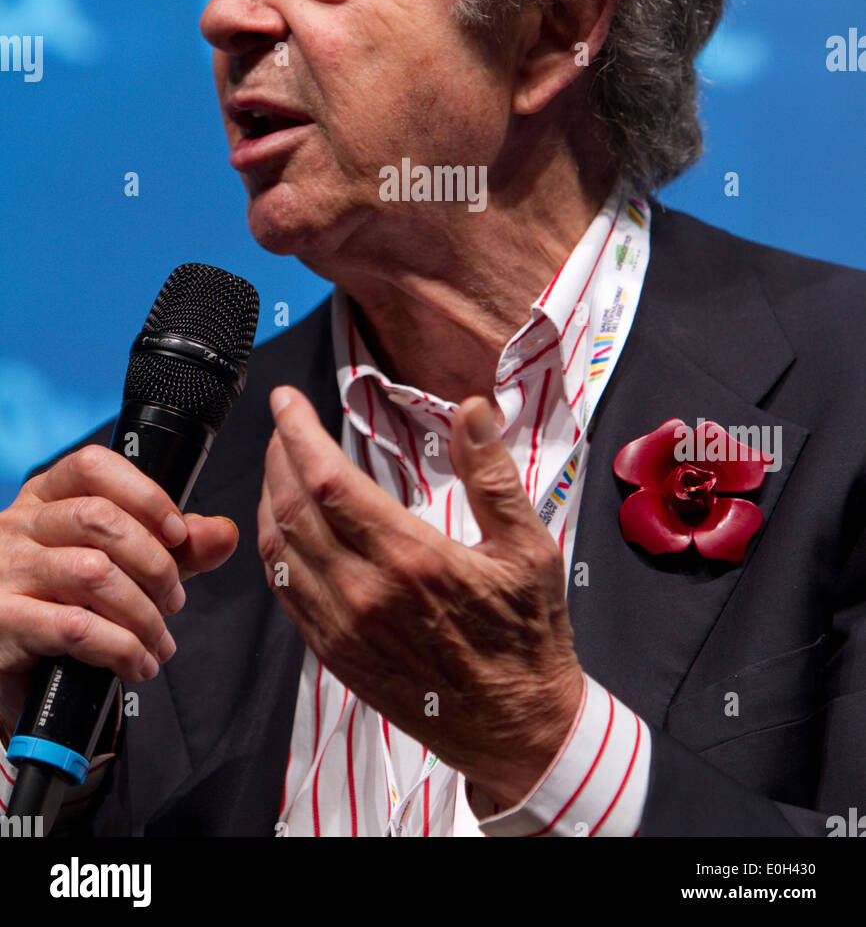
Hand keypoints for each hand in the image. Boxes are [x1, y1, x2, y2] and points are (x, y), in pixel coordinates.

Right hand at [0, 445, 238, 740]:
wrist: (15, 678)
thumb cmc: (67, 609)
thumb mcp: (124, 569)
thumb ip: (174, 549)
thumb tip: (224, 532)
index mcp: (46, 498)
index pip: (94, 467)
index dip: (146, 495)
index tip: (179, 534)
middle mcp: (17, 526)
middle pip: (99, 518)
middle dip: (155, 563)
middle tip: (174, 601)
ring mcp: (5, 573)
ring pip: (92, 573)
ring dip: (143, 613)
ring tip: (159, 641)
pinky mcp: (2, 623)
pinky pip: (75, 627)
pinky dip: (121, 648)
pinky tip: (136, 664)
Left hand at [258, 386, 584, 808]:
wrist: (519, 729)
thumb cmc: (527, 636)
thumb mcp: (529, 548)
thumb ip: (492, 475)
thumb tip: (472, 410)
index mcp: (413, 558)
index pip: (328, 480)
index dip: (298, 433)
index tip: (286, 401)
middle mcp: (366, 592)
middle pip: (292, 507)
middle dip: (278, 454)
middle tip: (283, 422)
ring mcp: (343, 627)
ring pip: (279, 548)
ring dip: (269, 496)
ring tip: (280, 462)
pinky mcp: (334, 654)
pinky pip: (285, 590)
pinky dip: (274, 546)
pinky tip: (284, 524)